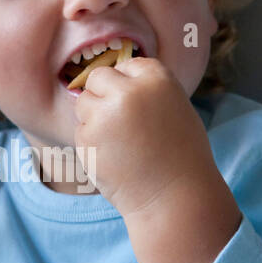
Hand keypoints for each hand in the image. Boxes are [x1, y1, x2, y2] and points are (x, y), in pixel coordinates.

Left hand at [70, 56, 215, 217]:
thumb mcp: (175, 108)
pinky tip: (114, 159)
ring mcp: (105, 114)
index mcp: (157, 78)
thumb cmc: (181, 156)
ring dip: (94, 119)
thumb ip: (146, 90)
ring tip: (121, 143)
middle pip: (98, 77)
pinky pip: (80, 132)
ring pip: (84, 103)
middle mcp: (129, 91)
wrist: (175, 198)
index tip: (138, 108)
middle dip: (104, 96)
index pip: (126, 65)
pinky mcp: (87, 139)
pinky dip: (92, 144)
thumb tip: (113, 79)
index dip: (129, 86)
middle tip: (121, 124)